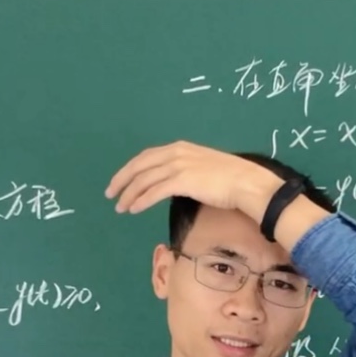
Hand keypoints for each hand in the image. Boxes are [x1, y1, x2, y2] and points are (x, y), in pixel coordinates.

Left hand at [105, 141, 280, 219]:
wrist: (245, 182)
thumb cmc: (230, 178)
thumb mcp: (203, 167)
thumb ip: (186, 171)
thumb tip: (174, 184)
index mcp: (179, 147)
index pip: (147, 156)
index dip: (130, 169)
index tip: (119, 181)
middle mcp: (175, 153)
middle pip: (139, 165)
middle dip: (122, 180)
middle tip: (110, 193)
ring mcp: (178, 166)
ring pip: (144, 179)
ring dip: (129, 194)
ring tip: (120, 207)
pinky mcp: (182, 180)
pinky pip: (155, 191)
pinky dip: (142, 200)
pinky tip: (134, 209)